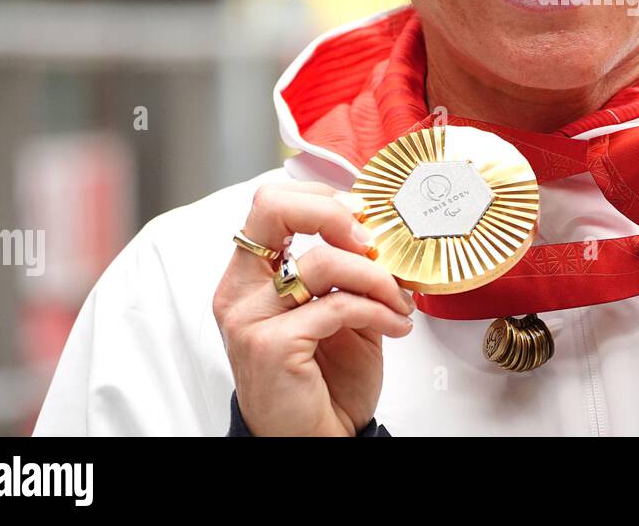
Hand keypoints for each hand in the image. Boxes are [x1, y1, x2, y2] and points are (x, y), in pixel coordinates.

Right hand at [212, 181, 414, 435]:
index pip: (270, 203)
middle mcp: (239, 292)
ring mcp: (249, 319)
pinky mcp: (271, 346)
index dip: (321, 199)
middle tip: (372, 241)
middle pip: (274, 209)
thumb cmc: (325, 379)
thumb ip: (345, 271)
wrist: (314, 439)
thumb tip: (379, 232)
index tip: (362, 217)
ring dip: (377, 278)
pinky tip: (396, 326)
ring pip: (324, 261)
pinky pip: (338, 305)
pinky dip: (379, 311)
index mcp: (248, 277)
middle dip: (335, 214)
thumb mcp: (336, 311)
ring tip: (400, 302)